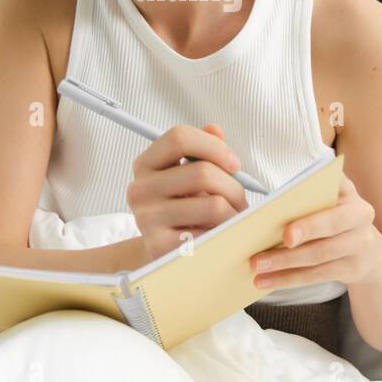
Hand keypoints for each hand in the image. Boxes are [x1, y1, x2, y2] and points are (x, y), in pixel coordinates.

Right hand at [128, 123, 248, 263]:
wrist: (164, 252)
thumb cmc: (181, 208)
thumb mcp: (187, 174)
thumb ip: (202, 150)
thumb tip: (215, 129)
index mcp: (145, 164)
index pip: (179, 137)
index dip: (214, 146)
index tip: (234, 164)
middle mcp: (140, 190)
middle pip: (202, 173)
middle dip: (234, 186)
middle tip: (241, 200)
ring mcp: (148, 219)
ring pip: (213, 205)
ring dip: (234, 212)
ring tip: (234, 218)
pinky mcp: (162, 248)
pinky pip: (211, 234)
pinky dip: (225, 234)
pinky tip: (222, 235)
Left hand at [248, 170, 381, 289]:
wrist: (366, 251)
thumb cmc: (331, 217)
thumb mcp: (327, 201)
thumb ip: (306, 196)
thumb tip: (268, 206)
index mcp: (348, 191)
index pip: (333, 186)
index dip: (317, 191)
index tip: (289, 212)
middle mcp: (361, 215)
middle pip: (330, 224)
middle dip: (302, 232)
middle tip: (275, 240)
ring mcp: (360, 244)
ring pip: (320, 254)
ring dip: (285, 262)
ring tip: (257, 266)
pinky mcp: (353, 269)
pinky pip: (318, 275)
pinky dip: (289, 278)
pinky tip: (266, 281)